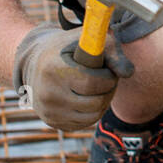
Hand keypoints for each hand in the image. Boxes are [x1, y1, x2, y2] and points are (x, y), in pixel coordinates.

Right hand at [12, 22, 134, 131]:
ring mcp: (49, 111)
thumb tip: (128, 73)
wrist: (34, 62)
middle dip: (108, 90)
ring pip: (93, 116)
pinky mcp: (52, 122)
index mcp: (53, 70)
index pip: (92, 83)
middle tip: (108, 79)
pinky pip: (84, 123)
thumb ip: (112, 51)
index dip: (108, 78)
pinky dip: (93, 111)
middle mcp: (47, 94)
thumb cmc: (67, 47)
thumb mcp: (87, 40)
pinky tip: (90, 96)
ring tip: (100, 88)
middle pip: (95, 102)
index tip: (108, 70)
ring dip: (104, 102)